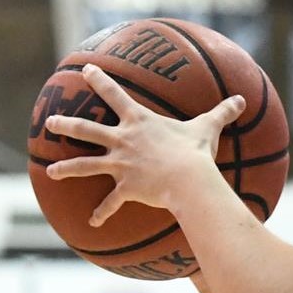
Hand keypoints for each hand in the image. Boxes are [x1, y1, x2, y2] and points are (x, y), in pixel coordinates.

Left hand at [43, 64, 246, 225]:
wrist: (188, 178)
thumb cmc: (196, 151)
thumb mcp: (208, 127)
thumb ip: (222, 112)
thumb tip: (242, 100)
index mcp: (138, 121)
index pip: (114, 94)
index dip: (99, 80)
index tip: (84, 70)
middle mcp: (122, 140)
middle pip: (86, 130)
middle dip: (65, 124)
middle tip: (49, 121)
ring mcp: (120, 165)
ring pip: (85, 165)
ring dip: (66, 168)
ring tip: (50, 171)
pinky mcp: (125, 188)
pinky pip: (110, 203)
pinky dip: (101, 213)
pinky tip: (91, 222)